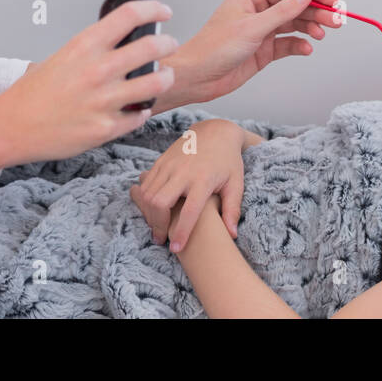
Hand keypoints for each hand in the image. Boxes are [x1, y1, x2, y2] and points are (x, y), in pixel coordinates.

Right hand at [0, 0, 178, 162]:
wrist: (13, 126)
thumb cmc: (34, 93)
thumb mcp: (63, 57)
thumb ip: (93, 50)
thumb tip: (122, 42)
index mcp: (85, 46)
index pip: (130, 15)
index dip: (154, 9)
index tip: (163, 11)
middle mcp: (98, 70)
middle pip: (153, 45)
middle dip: (168, 42)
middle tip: (169, 44)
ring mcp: (104, 100)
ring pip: (157, 82)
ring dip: (165, 77)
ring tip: (164, 76)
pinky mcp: (106, 128)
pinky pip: (141, 115)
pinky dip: (143, 110)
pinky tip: (138, 108)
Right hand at [129, 119, 246, 252]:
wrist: (215, 131)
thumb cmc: (228, 161)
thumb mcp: (236, 183)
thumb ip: (232, 209)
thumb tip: (232, 235)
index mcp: (203, 179)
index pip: (189, 212)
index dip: (181, 232)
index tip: (176, 249)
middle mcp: (183, 171)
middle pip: (159, 202)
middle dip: (157, 224)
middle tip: (162, 238)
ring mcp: (169, 164)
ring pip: (148, 194)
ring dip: (149, 214)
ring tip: (157, 227)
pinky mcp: (161, 160)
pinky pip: (145, 183)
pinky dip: (145, 199)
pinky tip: (153, 210)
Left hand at [168, 0, 343, 106]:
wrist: (197, 78)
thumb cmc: (215, 48)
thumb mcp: (253, 27)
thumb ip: (283, 12)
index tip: (334, 1)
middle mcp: (257, 10)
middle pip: (295, 7)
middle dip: (317, 12)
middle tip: (338, 20)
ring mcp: (261, 30)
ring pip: (294, 25)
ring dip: (310, 28)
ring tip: (323, 34)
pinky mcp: (263, 50)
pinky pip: (287, 44)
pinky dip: (299, 46)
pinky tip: (307, 49)